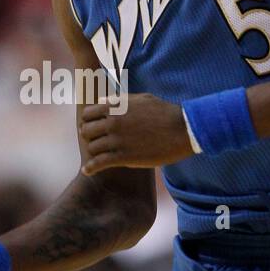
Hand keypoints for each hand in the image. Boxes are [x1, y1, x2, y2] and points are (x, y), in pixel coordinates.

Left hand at [79, 93, 193, 174]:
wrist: (183, 129)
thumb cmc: (165, 113)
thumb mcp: (141, 99)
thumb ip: (119, 100)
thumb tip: (102, 100)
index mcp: (115, 107)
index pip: (87, 114)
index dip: (88, 122)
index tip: (92, 129)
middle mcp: (112, 122)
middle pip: (86, 132)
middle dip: (89, 138)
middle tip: (95, 143)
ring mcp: (117, 140)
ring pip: (92, 148)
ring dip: (94, 153)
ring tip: (98, 157)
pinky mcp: (123, 157)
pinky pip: (98, 163)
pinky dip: (91, 168)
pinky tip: (88, 171)